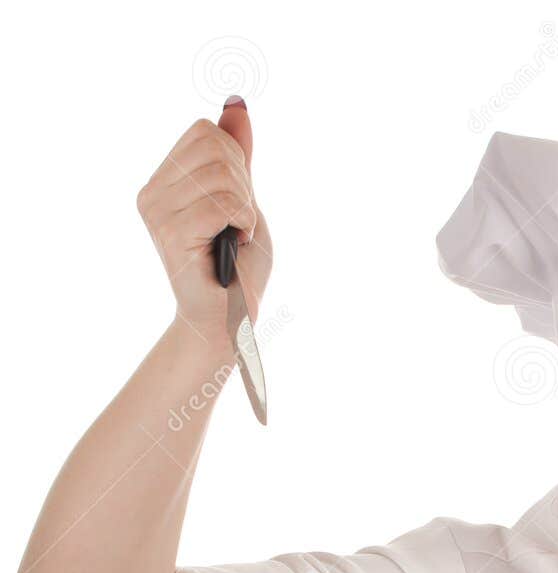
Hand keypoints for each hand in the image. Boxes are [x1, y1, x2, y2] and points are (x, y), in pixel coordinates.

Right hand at [136, 97, 272, 346]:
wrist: (229, 322)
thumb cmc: (237, 270)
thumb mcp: (244, 201)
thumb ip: (237, 156)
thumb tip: (236, 105)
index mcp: (164, 180)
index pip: (205, 132)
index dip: (236, 163)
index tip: (237, 202)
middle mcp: (151, 192)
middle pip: (214, 146)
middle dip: (243, 184)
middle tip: (237, 222)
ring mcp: (156, 212)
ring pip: (221, 175)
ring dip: (245, 207)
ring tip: (233, 236)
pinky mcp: (170, 233)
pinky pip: (222, 204)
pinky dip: (243, 223)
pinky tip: (233, 244)